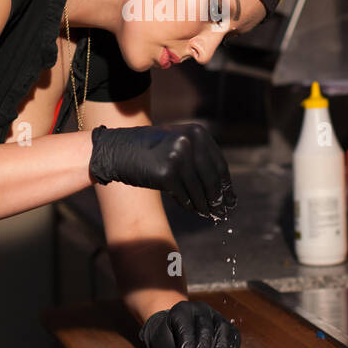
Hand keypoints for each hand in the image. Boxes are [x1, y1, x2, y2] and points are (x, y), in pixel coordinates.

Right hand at [89, 123, 236, 219]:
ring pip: (198, 190)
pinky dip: (190, 205)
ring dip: (205, 205)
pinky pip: (184, 195)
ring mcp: (178, 157)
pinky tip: (194, 210)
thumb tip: (222, 186)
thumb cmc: (149, 149)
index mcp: (198, 132)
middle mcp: (190, 142)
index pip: (219, 164)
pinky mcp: (166, 173)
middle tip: (224, 212)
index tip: (230, 198)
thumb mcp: (178, 142)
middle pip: (211, 178)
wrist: (117, 149)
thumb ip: (199, 156)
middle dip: (218, 198)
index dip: (225, 184)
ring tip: (210, 215)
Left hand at [138, 300, 240, 347]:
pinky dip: (234, 342)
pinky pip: (233, 330)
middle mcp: (199, 308)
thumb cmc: (167, 339)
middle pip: (205, 329)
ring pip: (222, 328)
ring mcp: (214, 313)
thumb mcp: (165, 346)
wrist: (173, 329)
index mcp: (181, 311)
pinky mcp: (224, 322)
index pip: (186, 331)